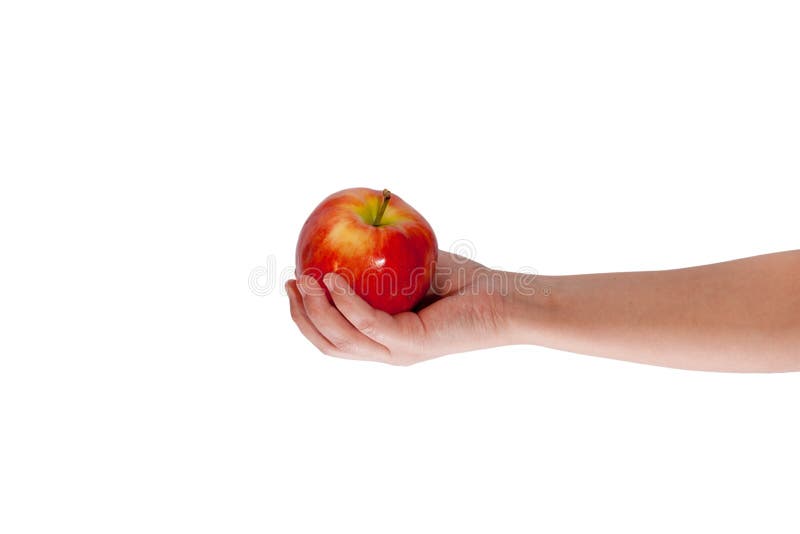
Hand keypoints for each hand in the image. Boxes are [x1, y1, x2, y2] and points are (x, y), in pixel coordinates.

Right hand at [286, 250, 518, 364]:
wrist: (505, 298)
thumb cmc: (464, 282)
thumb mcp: (410, 266)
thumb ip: (380, 261)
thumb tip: (347, 237)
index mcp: (383, 339)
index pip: (334, 337)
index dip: (306, 315)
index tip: (291, 282)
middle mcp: (387, 350)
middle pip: (329, 344)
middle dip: (301, 316)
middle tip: (289, 283)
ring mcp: (398, 351)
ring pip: (341, 339)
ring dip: (316, 310)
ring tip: (303, 279)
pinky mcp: (412, 343)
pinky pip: (368, 324)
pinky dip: (345, 302)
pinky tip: (334, 279)